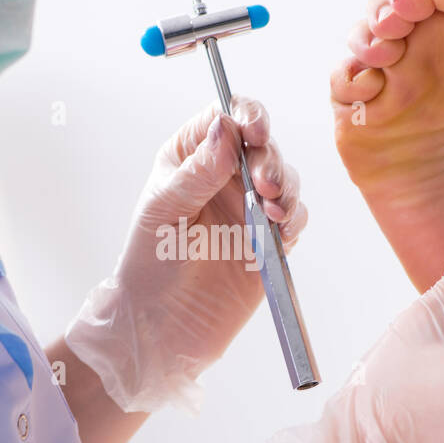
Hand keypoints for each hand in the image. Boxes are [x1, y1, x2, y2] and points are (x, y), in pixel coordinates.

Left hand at [65, 96, 306, 412]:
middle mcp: (223, 176)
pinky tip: (279, 231)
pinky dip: (293, 219)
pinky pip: (294, 217)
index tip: (254, 132)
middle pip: (262, 145)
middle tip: (263, 185)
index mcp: (190, 158)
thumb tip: (225, 128)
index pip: (225, 118)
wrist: (161, 326)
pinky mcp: (269, 240)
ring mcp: (249, 207)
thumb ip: (196, 172)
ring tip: (271, 211)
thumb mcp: (163, 211)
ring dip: (286, 188)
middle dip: (269, 159)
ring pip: (285, 178)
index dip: (246, 116)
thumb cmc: (148, 264)